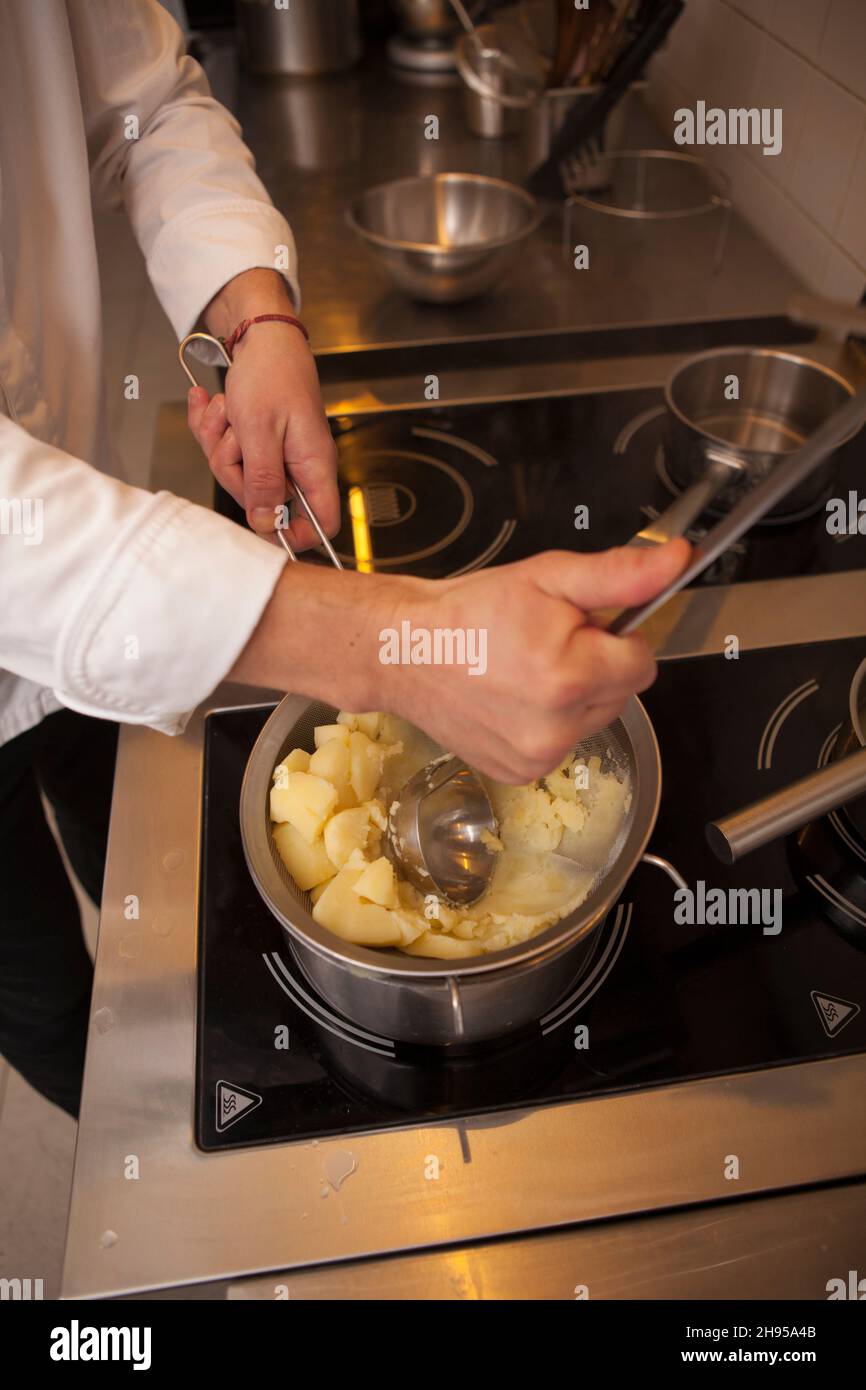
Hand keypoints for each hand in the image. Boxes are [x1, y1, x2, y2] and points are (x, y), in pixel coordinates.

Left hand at [187, 272, 338, 549]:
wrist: (262, 335)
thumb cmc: (270, 373)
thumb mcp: (259, 430)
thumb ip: (262, 480)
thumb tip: (266, 523)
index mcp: (313, 465)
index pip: (323, 523)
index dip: (296, 534)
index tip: (265, 522)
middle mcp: (299, 465)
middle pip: (264, 501)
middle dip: (234, 470)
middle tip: (234, 438)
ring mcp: (278, 455)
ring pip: (239, 475)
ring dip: (219, 442)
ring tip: (226, 412)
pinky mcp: (258, 444)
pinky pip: (228, 452)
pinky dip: (213, 429)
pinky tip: (210, 404)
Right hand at [382, 540, 690, 782]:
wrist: (405, 651)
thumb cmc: (468, 613)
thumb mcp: (547, 576)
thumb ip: (619, 574)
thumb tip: (676, 563)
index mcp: (570, 676)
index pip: (642, 662)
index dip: (614, 637)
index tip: (576, 626)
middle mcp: (557, 726)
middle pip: (620, 694)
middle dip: (594, 666)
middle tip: (544, 644)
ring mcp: (538, 756)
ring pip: (593, 721)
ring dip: (573, 697)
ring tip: (525, 671)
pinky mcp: (519, 773)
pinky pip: (560, 745)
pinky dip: (546, 723)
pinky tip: (513, 700)